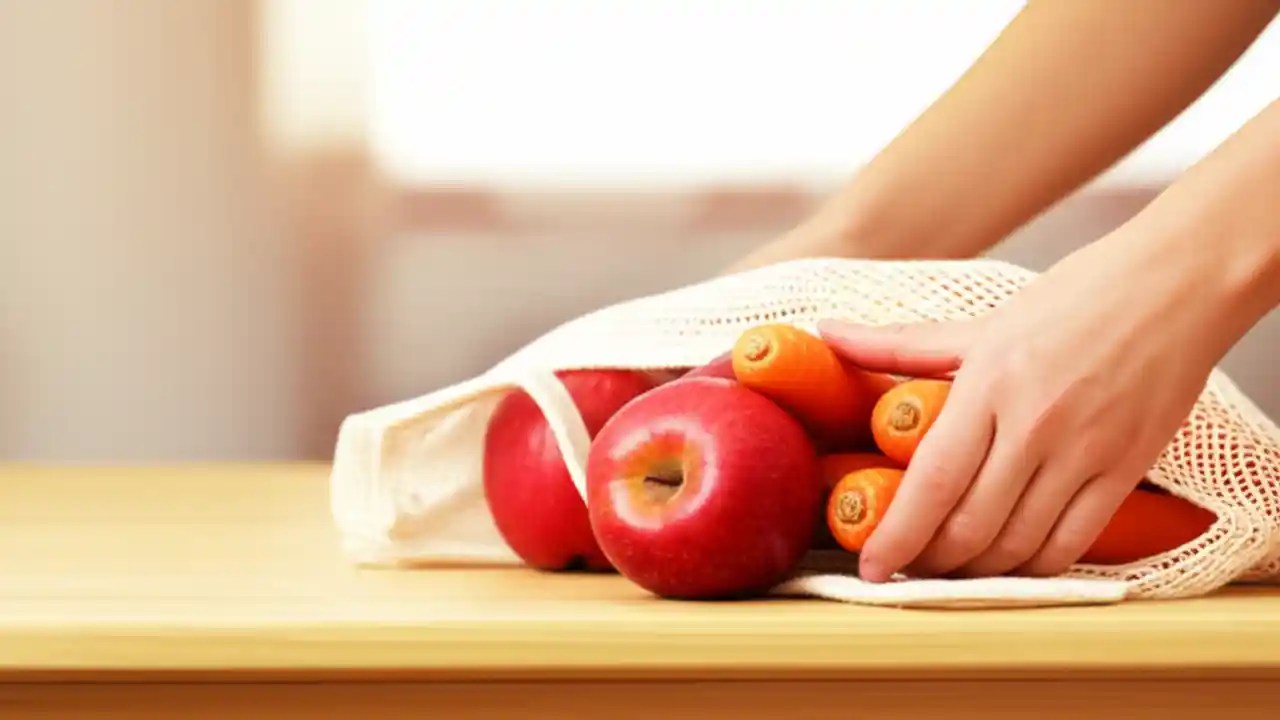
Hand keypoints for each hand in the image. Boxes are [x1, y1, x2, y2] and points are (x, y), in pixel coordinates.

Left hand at [818, 232, 1230, 581]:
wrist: (1172, 288)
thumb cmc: (1071, 300)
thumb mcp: (978, 324)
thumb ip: (897, 344)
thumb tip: (827, 334)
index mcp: (989, 385)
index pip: (933, 480)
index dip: (898, 534)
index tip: (871, 566)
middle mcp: (1035, 425)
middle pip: (971, 525)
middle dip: (929, 560)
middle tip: (907, 566)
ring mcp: (1085, 452)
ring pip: (1018, 544)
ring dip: (977, 571)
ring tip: (950, 567)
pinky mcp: (1126, 471)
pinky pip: (1071, 543)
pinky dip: (1033, 567)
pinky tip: (1010, 562)